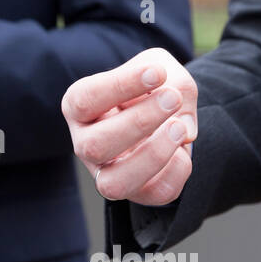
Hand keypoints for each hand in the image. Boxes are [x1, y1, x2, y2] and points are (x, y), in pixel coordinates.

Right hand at [61, 47, 197, 206]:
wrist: (166, 113)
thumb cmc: (151, 88)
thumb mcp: (159, 68)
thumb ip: (174, 81)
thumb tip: (182, 123)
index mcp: (79, 107)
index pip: (85, 99)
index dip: (121, 86)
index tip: (157, 73)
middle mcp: (85, 143)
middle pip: (94, 145)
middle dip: (139, 121)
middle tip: (172, 98)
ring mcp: (107, 172)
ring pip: (114, 184)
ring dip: (153, 155)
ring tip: (180, 128)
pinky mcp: (137, 191)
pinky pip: (154, 193)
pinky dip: (176, 171)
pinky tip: (182, 149)